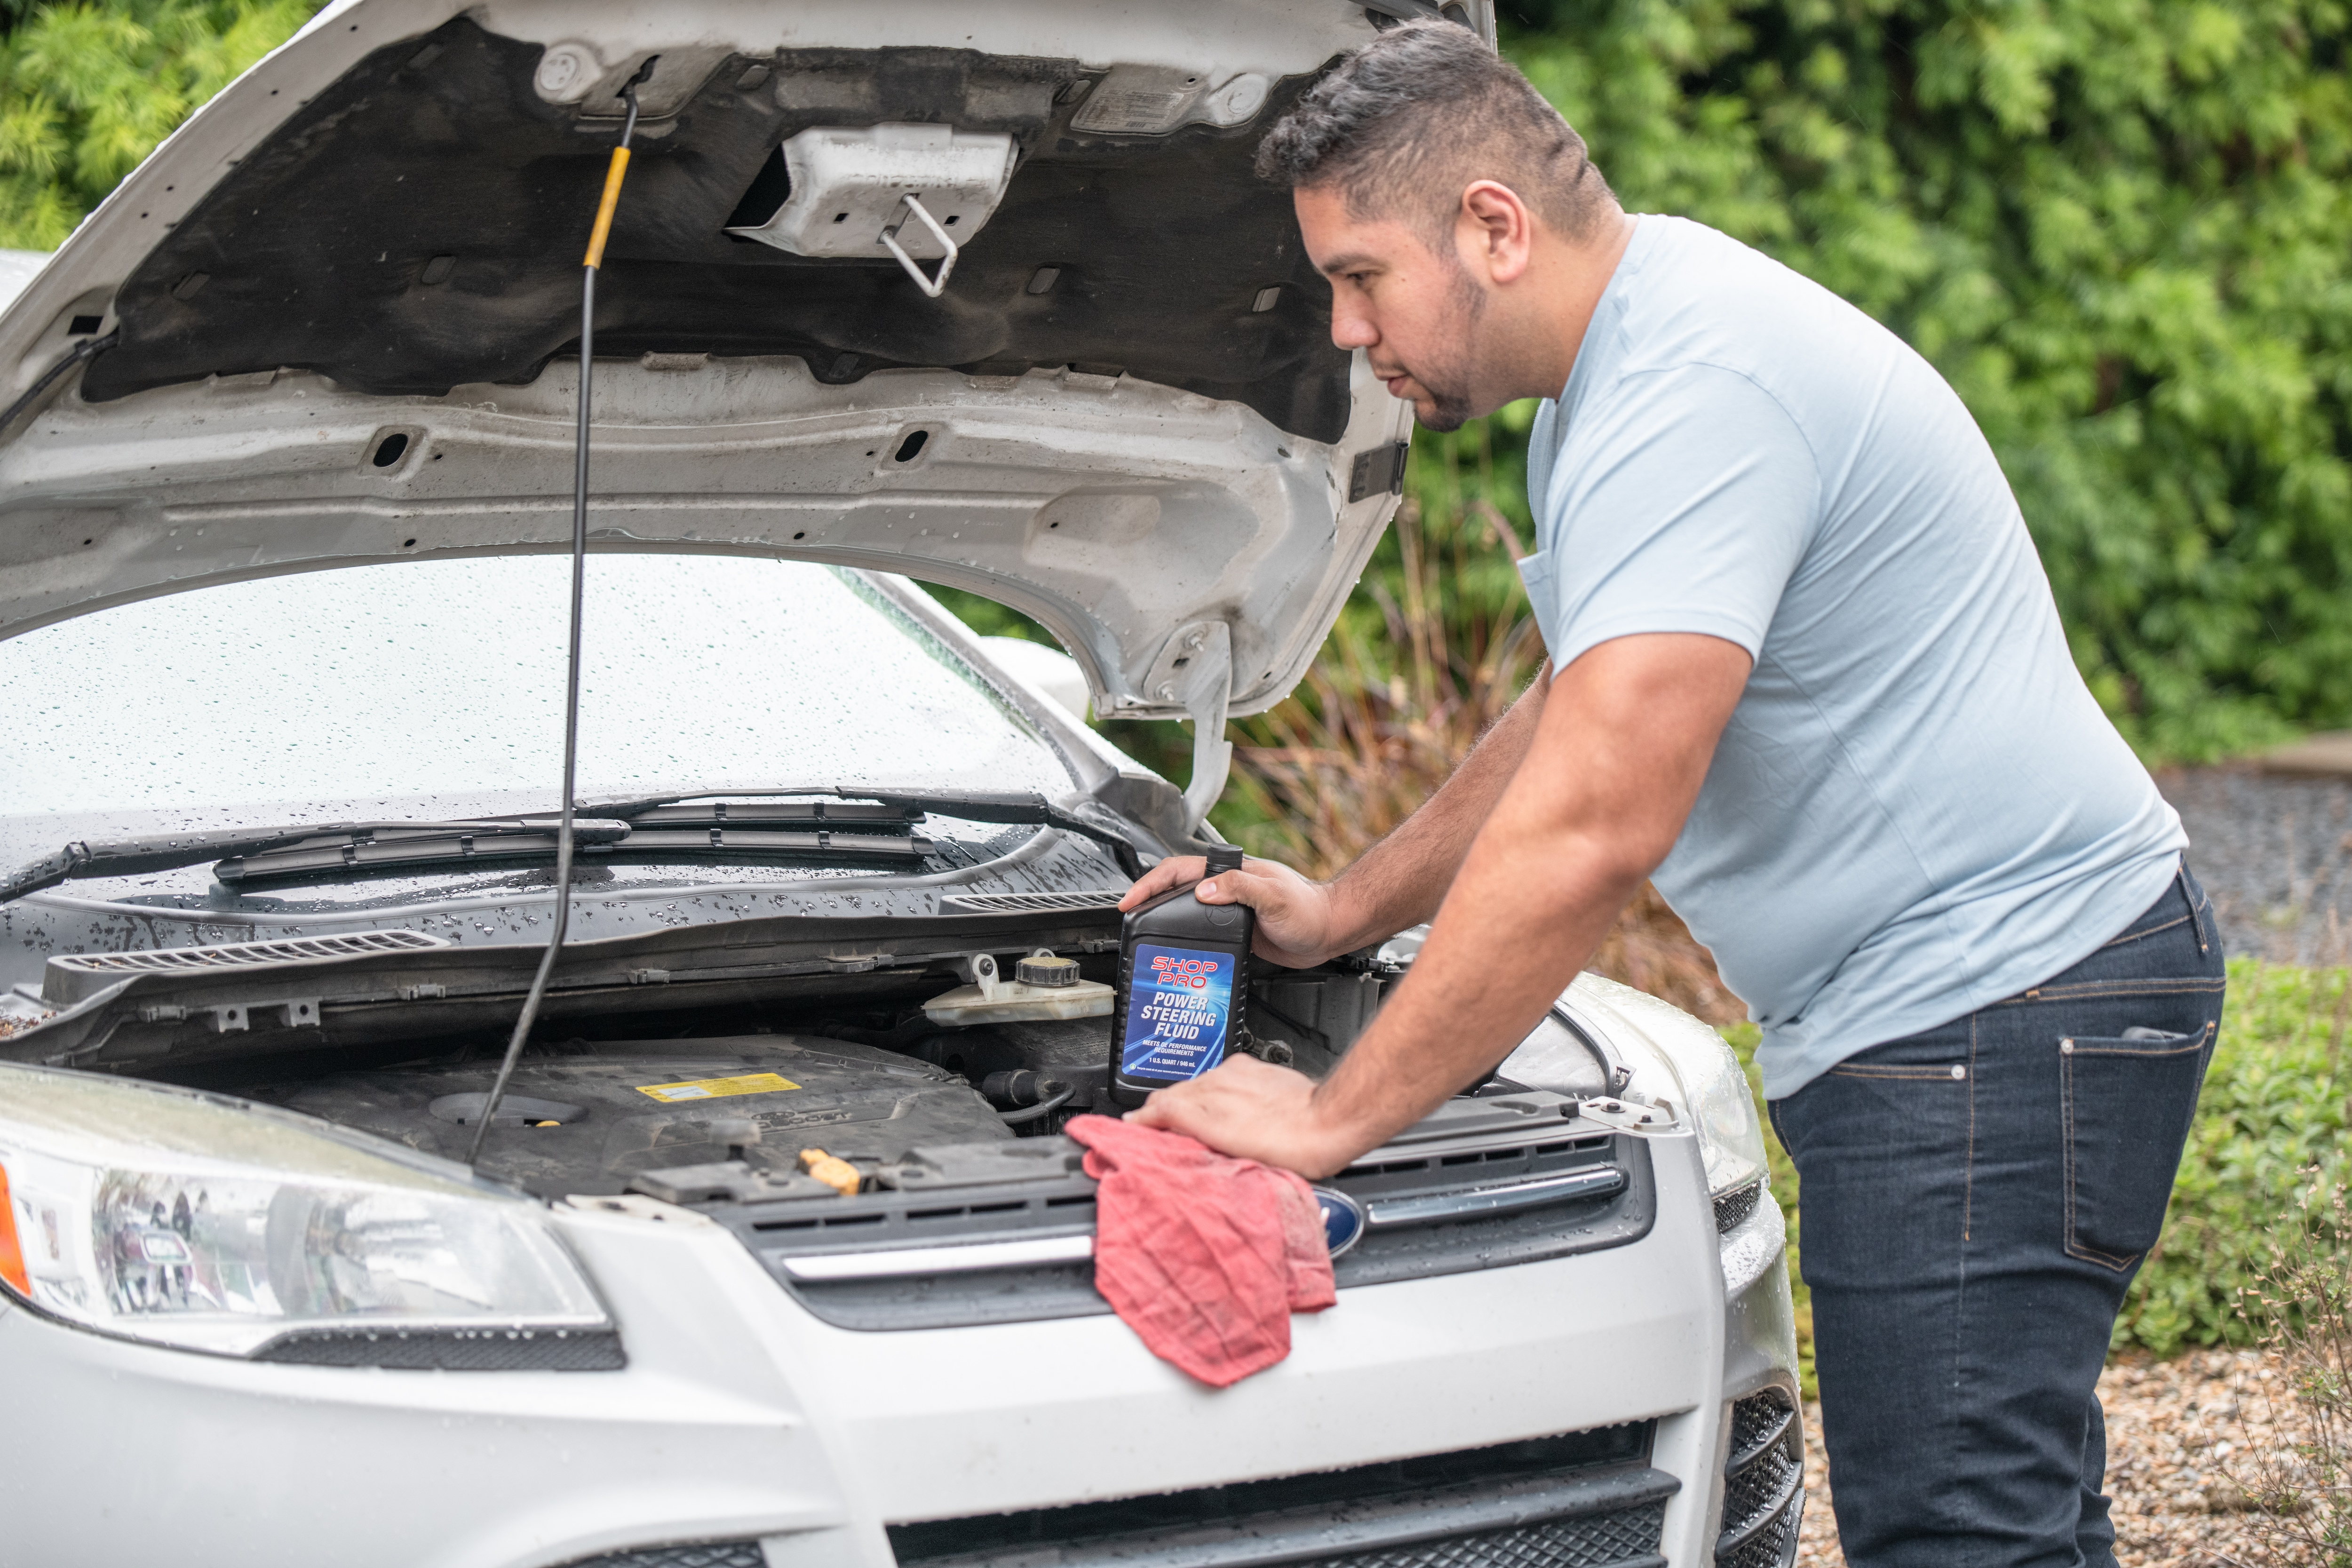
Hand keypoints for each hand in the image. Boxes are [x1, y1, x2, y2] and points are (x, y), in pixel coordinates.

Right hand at [1118, 853, 1345, 967]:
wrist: (1329, 932)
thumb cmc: (1309, 910)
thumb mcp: (1273, 896)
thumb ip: (1239, 888)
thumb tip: (1203, 890)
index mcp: (1231, 872)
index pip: (1180, 871)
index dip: (1152, 884)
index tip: (1131, 900)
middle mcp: (1227, 888)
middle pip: (1177, 888)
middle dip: (1148, 899)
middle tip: (1129, 917)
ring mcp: (1230, 909)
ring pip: (1186, 910)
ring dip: (1163, 918)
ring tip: (1144, 935)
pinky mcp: (1237, 930)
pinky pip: (1202, 931)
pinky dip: (1184, 938)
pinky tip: (1178, 951)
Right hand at [1126, 1055, 1363, 1178]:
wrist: (1327, 1123)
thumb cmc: (1289, 1146)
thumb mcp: (1228, 1150)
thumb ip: (1186, 1133)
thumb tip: (1152, 1124)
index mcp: (1206, 1106)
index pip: (1158, 1106)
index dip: (1142, 1121)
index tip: (1132, 1130)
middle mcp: (1217, 1083)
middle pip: (1174, 1094)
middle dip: (1161, 1111)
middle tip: (1156, 1131)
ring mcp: (1234, 1073)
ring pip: (1196, 1083)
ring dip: (1188, 1101)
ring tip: (1188, 1123)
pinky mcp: (1252, 1067)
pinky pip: (1220, 1075)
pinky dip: (1212, 1091)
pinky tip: (1221, 1106)